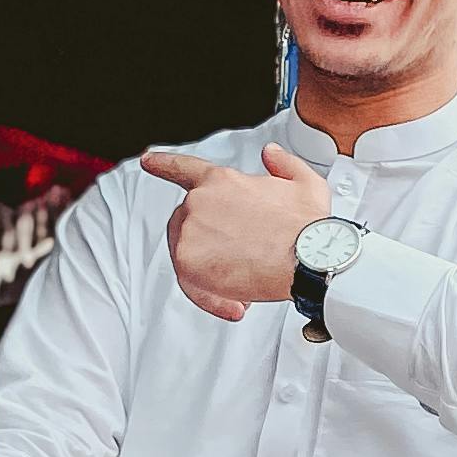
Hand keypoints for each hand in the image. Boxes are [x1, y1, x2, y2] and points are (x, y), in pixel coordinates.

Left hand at [141, 142, 317, 323]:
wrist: (307, 259)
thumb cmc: (307, 227)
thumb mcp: (304, 183)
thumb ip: (284, 164)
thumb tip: (272, 154)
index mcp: (221, 181)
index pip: (183, 168)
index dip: (163, 164)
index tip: (149, 161)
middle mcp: (199, 202)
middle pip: (185, 224)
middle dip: (205, 243)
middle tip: (235, 260)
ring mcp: (190, 231)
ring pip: (188, 256)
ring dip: (212, 271)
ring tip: (246, 282)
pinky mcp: (187, 263)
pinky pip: (191, 284)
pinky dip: (213, 298)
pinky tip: (239, 301)